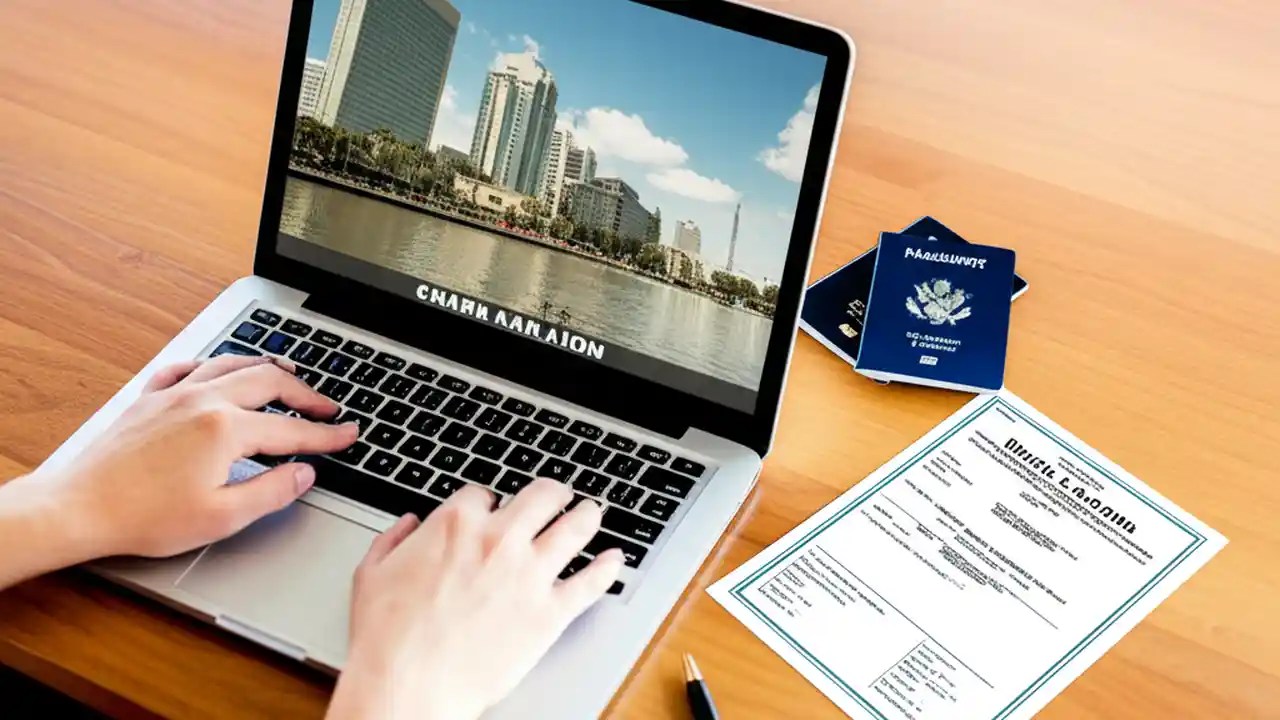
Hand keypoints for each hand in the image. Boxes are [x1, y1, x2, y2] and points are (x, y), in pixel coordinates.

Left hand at [4, 355, 356, 569]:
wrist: (79, 508)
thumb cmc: (143, 516)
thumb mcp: (221, 517)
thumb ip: (271, 492)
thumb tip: (303, 475)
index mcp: (225, 429)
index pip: (291, 428)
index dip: (326, 434)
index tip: (348, 433)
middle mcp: (203, 401)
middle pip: (269, 382)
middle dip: (305, 393)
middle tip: (327, 406)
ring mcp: (173, 394)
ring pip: (231, 363)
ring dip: (266, 367)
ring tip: (287, 374)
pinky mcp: (149, 399)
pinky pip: (187, 368)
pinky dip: (212, 365)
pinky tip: (218, 371)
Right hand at [328, 479, 624, 719]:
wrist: (409, 685)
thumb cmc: (387, 638)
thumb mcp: (370, 574)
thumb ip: (392, 541)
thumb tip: (407, 526)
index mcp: (456, 525)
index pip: (484, 493)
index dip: (488, 502)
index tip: (491, 511)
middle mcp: (499, 540)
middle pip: (542, 496)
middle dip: (551, 493)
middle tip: (557, 496)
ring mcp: (529, 574)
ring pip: (575, 527)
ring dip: (587, 515)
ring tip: (592, 512)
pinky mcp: (550, 612)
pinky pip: (592, 582)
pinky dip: (608, 568)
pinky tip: (615, 560)